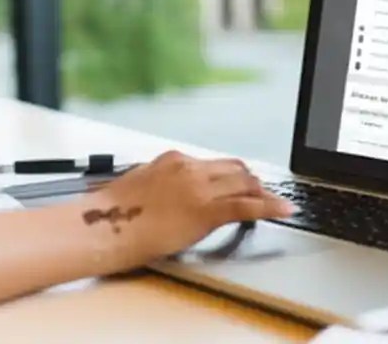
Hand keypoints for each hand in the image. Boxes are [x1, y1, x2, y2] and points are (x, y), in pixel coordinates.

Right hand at [81, 151, 294, 267]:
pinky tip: (283, 210)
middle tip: (264, 192)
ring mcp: (200, 188)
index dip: (233, 174)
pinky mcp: (206, 211)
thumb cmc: (114, 213)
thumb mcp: (140, 183)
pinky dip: (270, 206)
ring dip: (263, 192)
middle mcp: (190, 168)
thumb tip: (172, 190)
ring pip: (245, 183)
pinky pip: (247, 206)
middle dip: (253, 181)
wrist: (104, 227)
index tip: (241, 181)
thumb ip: (162, 182)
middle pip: (235, 170)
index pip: (214, 163)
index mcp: (174, 160)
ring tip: (277, 202)